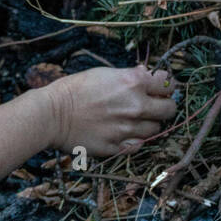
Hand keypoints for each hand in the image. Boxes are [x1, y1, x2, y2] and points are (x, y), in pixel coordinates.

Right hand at [46, 65, 176, 156]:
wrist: (52, 114)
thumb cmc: (75, 89)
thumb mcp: (104, 73)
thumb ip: (130, 76)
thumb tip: (148, 74)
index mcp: (134, 82)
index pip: (168, 84)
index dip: (166, 87)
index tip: (161, 89)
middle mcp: (136, 106)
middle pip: (169, 110)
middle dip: (164, 107)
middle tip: (153, 106)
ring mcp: (128, 129)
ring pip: (156, 129)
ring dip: (148, 124)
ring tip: (132, 120)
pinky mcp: (119, 147)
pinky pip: (138, 145)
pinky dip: (135, 139)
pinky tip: (123, 132)